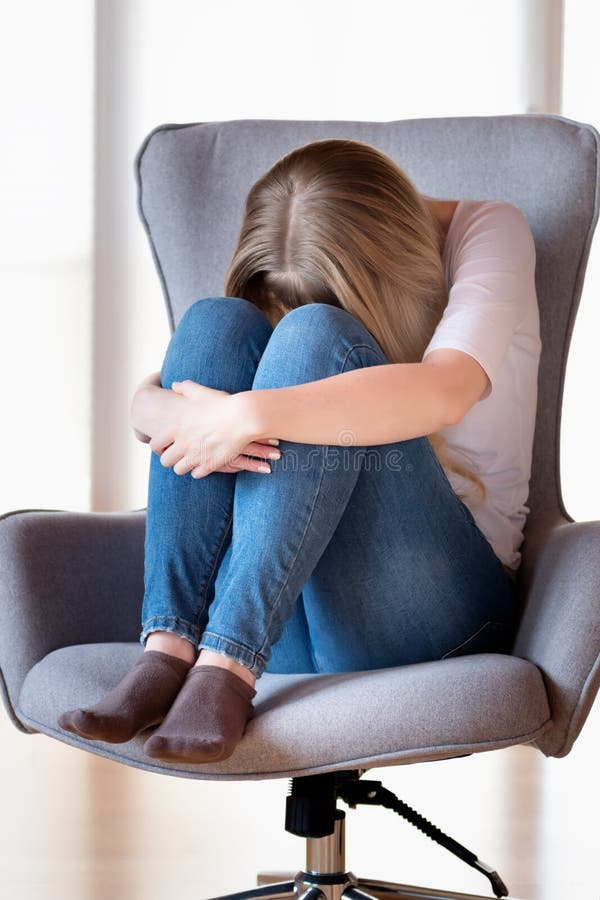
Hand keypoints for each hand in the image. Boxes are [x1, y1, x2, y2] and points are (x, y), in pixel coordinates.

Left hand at [149, 379, 278, 477]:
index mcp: (176, 426)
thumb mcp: (201, 392)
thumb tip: (174, 385)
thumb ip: (185, 388)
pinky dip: (199, 470)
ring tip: (192, 460)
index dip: (158, 447)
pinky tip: (205, 462)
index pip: (155, 444)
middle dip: (171, 458)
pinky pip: (196, 474)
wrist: (244, 417)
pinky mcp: (209, 464)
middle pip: (165, 461)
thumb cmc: (223, 403)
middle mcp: (182, 443)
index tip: (165, 446)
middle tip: (179, 455)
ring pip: (179, 470)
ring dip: (184, 466)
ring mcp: (195, 455)